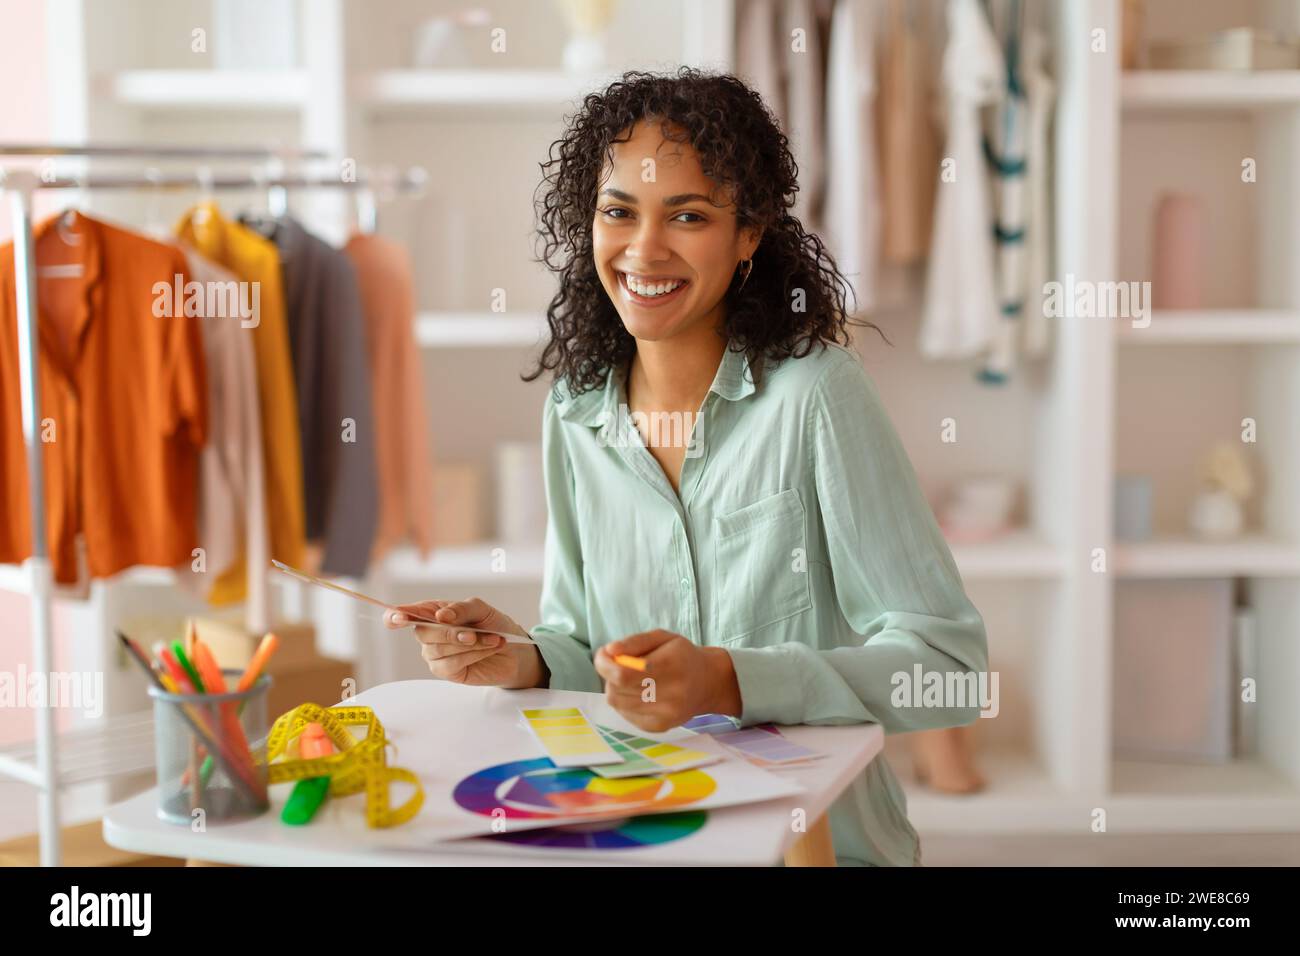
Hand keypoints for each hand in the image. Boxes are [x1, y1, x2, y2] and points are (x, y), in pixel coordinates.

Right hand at [384, 598, 542, 687]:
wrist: (514, 649)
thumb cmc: (494, 625)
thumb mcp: (481, 609)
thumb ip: (461, 608)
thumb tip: (440, 616)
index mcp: (432, 612)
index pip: (404, 614)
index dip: (395, 616)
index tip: (397, 617)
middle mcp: (430, 633)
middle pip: (422, 632)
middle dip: (451, 632)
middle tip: (475, 632)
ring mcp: (436, 654)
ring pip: (439, 649)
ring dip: (469, 644)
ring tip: (492, 639)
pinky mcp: (447, 671)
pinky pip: (451, 664)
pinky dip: (472, 654)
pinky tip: (488, 649)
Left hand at [593, 629, 741, 732]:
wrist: (708, 682)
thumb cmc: (682, 655)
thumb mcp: (662, 637)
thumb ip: (634, 641)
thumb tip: (608, 652)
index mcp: (671, 666)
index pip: (624, 674)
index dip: (605, 665)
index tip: (603, 655)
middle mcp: (671, 695)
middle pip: (617, 689)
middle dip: (610, 674)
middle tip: (620, 665)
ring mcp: (664, 715)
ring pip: (617, 702)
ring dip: (616, 688)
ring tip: (632, 679)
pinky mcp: (658, 727)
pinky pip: (625, 714)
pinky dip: (624, 701)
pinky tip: (639, 693)